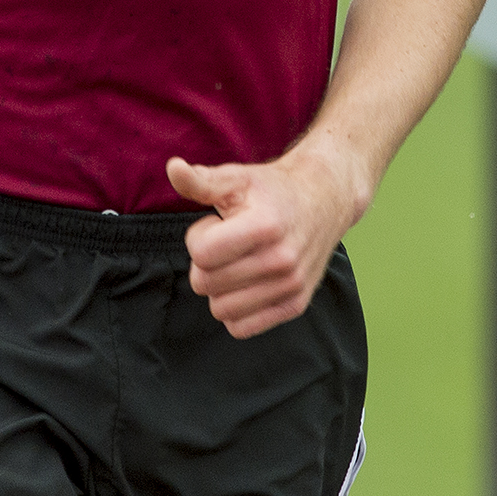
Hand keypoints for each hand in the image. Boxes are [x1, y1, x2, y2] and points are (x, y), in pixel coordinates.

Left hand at [166, 148, 356, 339]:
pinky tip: (245, 282)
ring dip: (219, 287)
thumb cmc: (271, 190)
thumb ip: (200, 181)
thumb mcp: (236, 178)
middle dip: (206, 262)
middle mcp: (282, 260)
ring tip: (238, 260)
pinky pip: (242, 328)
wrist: (323, 200)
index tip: (216, 224)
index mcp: (265, 225)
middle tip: (227, 242)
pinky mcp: (296, 305)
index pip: (201, 254)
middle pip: (205, 284)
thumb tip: (173, 168)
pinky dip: (235, 310)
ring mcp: (291, 286)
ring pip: (220, 310)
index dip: (198, 237)